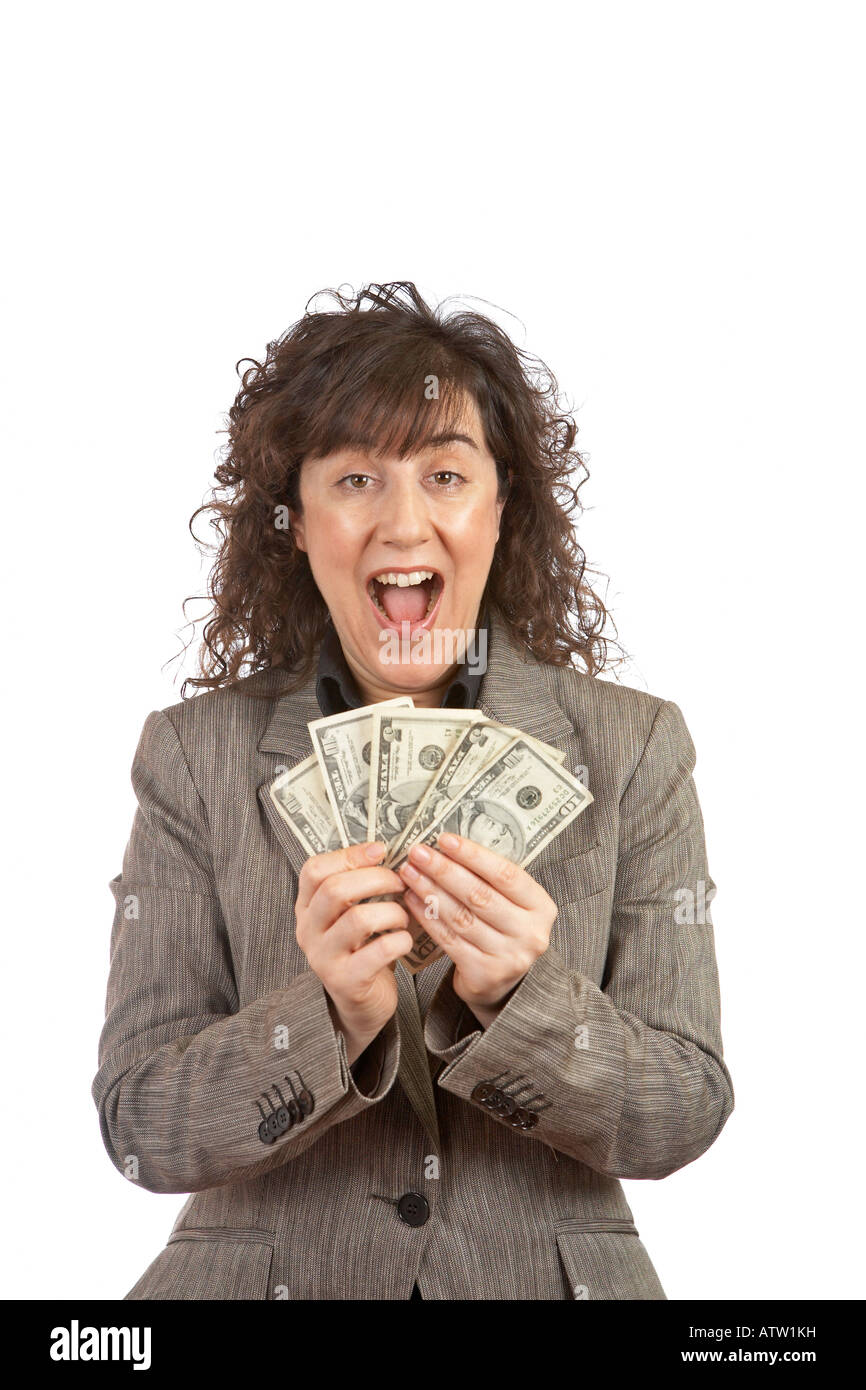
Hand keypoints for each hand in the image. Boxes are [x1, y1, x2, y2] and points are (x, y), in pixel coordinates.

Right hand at [295, 841, 413, 1063]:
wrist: (359, 1005)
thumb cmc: (361, 951)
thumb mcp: (348, 916)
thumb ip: (357, 887)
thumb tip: (386, 849)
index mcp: (307, 908)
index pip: (314, 869)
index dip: (349, 854)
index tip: (381, 850)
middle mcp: (308, 931)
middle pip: (335, 889)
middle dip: (377, 879)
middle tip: (401, 882)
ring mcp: (324, 958)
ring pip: (358, 919)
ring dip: (392, 912)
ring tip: (403, 917)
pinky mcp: (346, 981)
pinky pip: (378, 951)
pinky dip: (400, 940)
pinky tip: (405, 941)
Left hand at [396, 832, 556, 1026]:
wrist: (504, 983)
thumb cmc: (502, 930)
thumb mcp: (512, 904)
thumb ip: (491, 880)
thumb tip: (448, 846)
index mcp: (541, 907)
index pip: (506, 874)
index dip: (473, 855)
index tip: (444, 839)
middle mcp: (530, 933)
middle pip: (480, 895)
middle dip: (444, 870)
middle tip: (418, 853)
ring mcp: (508, 956)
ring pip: (461, 917)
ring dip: (430, 891)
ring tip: (409, 873)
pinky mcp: (484, 974)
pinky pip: (449, 939)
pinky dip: (427, 917)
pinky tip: (412, 900)